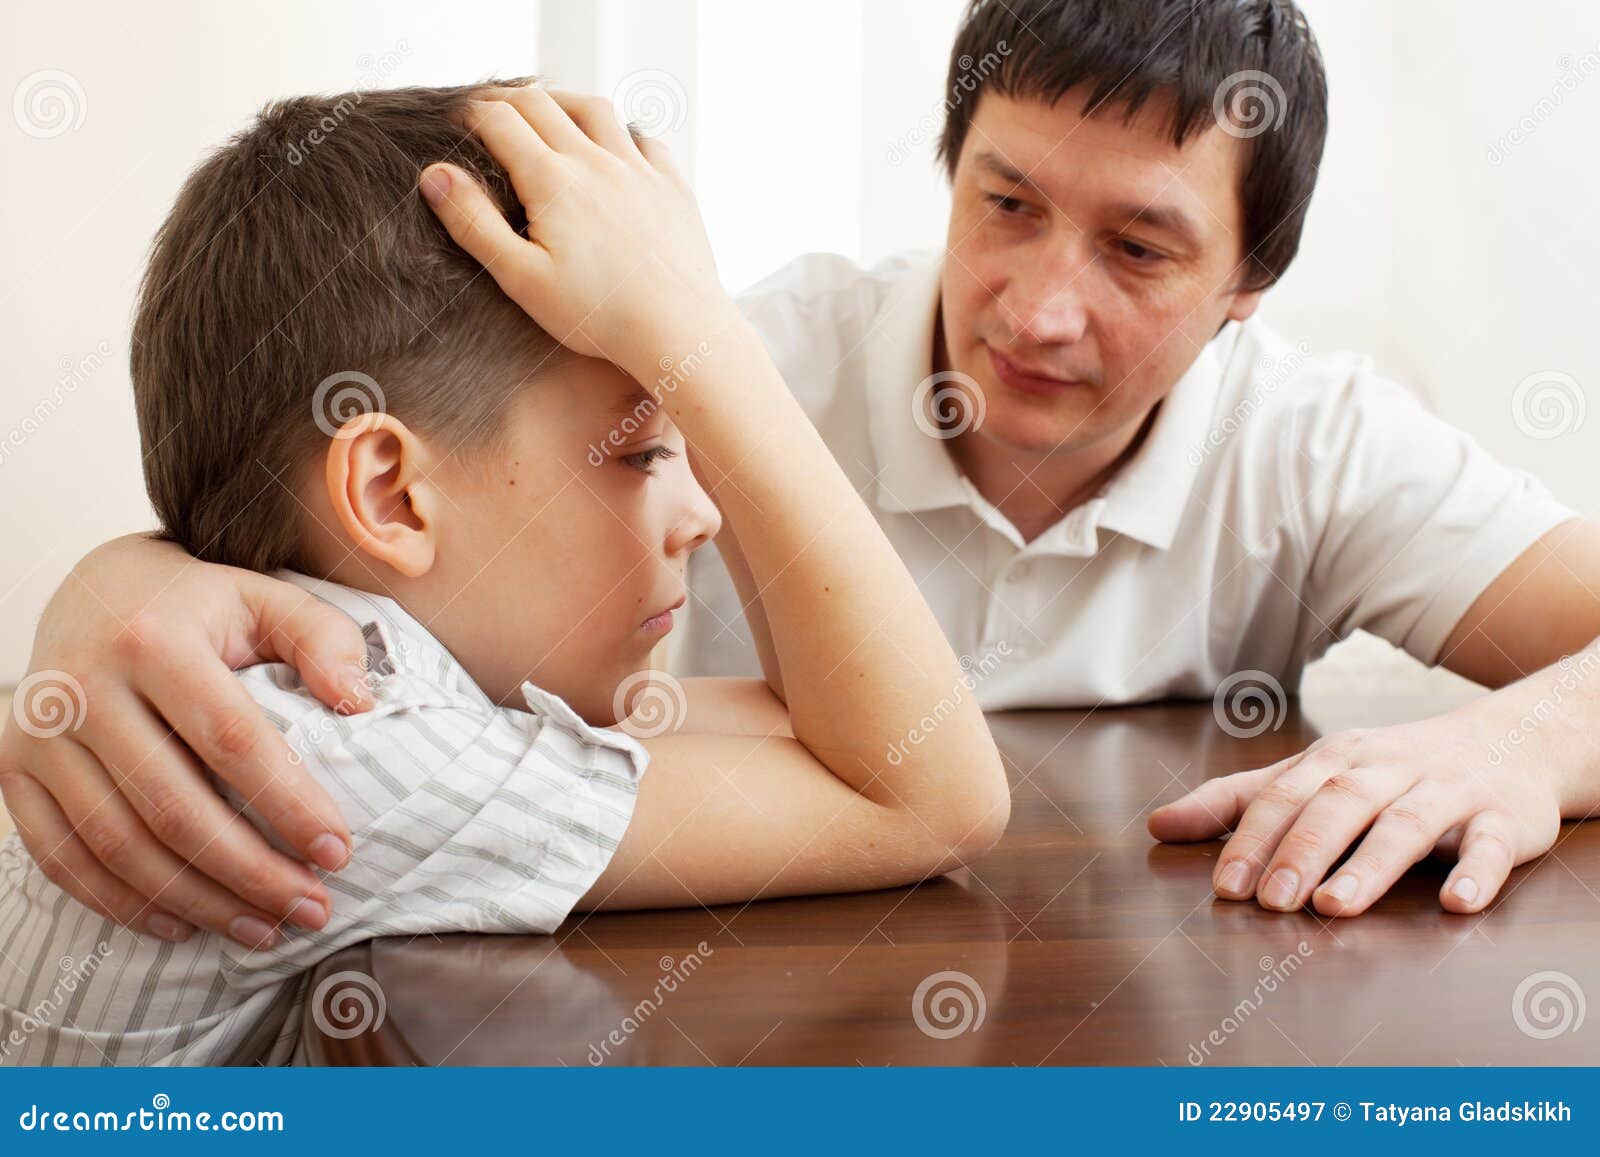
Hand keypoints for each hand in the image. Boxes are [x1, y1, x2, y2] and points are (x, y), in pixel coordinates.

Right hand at [0, 535, 368, 945]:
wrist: (92, 592)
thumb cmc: (200, 606)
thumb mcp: (268, 599)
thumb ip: (324, 639)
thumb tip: (360, 703)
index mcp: (152, 641)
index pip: (232, 740)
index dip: (289, 803)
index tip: (339, 852)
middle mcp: (83, 690)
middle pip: (174, 807)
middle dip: (251, 872)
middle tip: (313, 910)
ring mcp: (39, 736)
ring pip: (118, 846)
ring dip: (196, 901)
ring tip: (264, 929)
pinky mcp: (12, 772)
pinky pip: (62, 857)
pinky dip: (122, 902)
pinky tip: (184, 925)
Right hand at [418, 86, 733, 379]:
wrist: (679, 330)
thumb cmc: (599, 317)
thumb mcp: (522, 278)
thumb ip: (474, 222)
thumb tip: (435, 174)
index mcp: (553, 181)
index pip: (500, 121)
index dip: (471, 113)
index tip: (455, 118)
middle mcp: (597, 162)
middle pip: (542, 104)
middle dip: (507, 98)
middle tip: (488, 108)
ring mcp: (640, 170)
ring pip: (596, 109)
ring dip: (562, 101)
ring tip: (546, 110)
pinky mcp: (672, 187)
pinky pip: (645, 139)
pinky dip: (621, 131)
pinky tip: (615, 145)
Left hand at [1147, 707, 1564, 915]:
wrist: (1509, 743)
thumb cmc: (1389, 770)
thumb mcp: (1311, 775)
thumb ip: (1237, 801)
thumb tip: (1156, 825)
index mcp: (1336, 758)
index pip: (1284, 796)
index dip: (1252, 839)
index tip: (1225, 887)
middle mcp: (1387, 768)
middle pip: (1339, 805)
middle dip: (1301, 852)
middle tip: (1270, 904)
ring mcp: (1448, 791)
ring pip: (1406, 824)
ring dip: (1370, 865)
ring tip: (1335, 906)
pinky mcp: (1504, 819)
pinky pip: (1490, 845)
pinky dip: (1476, 872)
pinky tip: (1457, 904)